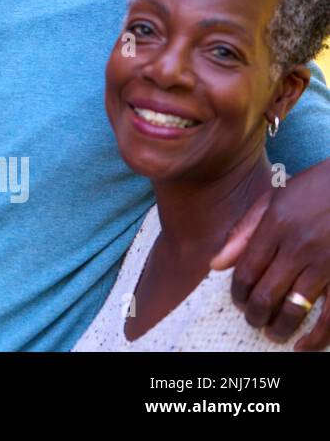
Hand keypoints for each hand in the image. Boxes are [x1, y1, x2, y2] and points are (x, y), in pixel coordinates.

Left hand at [211, 159, 329, 350]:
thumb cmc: (315, 189)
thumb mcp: (274, 199)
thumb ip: (244, 231)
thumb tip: (215, 263)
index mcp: (275, 226)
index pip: (246, 271)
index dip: (237, 293)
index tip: (238, 302)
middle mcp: (298, 247)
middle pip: (265, 293)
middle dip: (254, 314)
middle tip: (253, 320)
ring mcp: (325, 263)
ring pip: (294, 308)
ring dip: (280, 327)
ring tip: (273, 333)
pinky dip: (317, 335)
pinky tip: (305, 345)